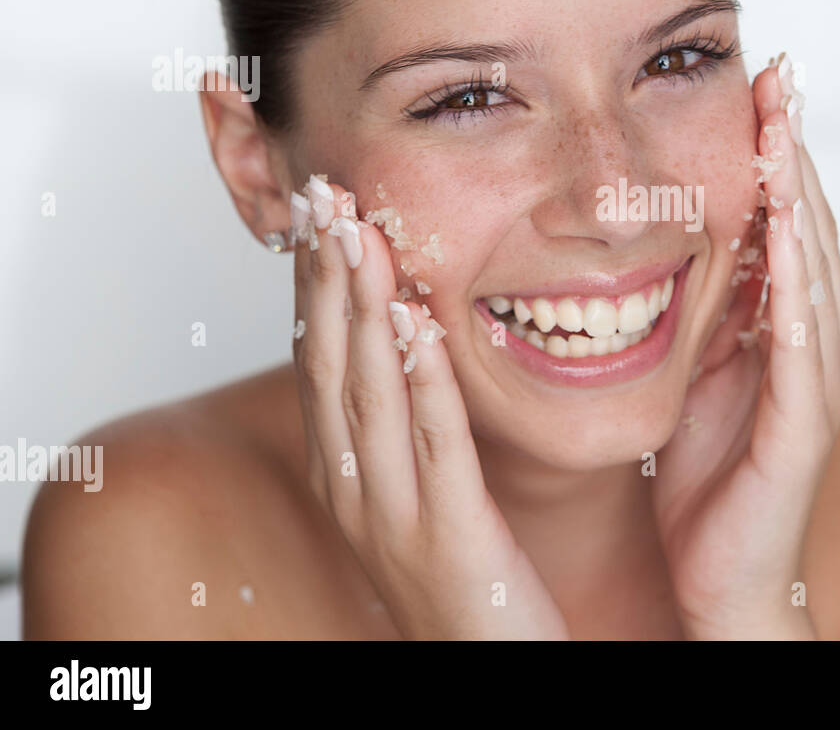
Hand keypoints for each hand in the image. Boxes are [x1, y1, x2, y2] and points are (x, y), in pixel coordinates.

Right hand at [290, 177, 568, 638]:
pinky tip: (420, 324)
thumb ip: (408, 425)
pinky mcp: (452, 538)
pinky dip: (423, 381)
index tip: (319, 213)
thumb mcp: (421, 493)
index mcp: (348, 476)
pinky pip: (436, 447)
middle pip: (331, 367)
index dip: (314, 286)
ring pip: (370, 397)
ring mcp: (398, 517)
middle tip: (325, 197)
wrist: (493, 672)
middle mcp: (357, 492)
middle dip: (326, 278)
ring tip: (359, 236)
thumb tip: (407, 342)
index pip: (320, 363)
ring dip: (363, 310)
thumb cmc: (464, 579)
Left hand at [651, 54, 839, 638]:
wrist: (726, 577)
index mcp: (788, 329)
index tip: (754, 87)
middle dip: (791, 149)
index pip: (785, 223)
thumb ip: (704, 313)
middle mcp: (817, 342)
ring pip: (812, 264)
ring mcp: (819, 378)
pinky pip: (802, 335)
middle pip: (807, 225)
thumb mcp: (698, 375)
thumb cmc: (708, 483)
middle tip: (776, 76)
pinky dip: (794, 276)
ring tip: (779, 122)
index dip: (774, 155)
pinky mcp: (804, 419)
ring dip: (797, 191)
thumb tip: (674, 250)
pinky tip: (782, 229)